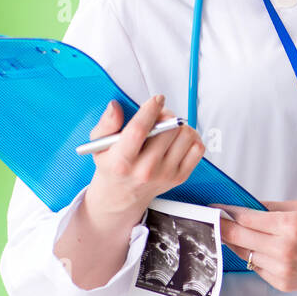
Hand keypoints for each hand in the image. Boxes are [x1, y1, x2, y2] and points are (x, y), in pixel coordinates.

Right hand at [84, 95, 205, 234]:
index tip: (156, 99)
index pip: (139, 130)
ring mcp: (165, 174)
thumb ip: (106, 124)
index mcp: (122, 161)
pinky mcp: (180, 177)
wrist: (122, 195)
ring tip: (167, 128)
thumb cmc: (112, 166)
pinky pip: (197, 148)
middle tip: (160, 115)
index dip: (150, 110)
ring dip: (179, 126)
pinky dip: (191, 138)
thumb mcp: (99, 145)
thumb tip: (115, 107)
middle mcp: (145, 170)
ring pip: (185, 136)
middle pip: (167, 130)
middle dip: (165, 115)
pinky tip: (178, 138)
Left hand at [211, 199, 296, 292]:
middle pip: (239, 237)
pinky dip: (253, 256)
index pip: (247, 218)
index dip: (228, 212)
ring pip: (245, 253)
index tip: (217, 208)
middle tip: (214, 220)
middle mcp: (284, 249)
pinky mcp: (282, 283)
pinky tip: (257, 247)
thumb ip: (273, 207)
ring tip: (232, 232)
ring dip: (236, 242)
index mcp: (290, 225)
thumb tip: (248, 206)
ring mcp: (282, 269)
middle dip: (223, 227)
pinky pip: (257, 267)